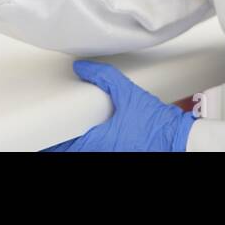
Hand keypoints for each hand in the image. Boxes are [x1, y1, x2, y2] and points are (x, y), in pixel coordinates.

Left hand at [44, 61, 196, 151]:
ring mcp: (113, 156)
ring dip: (79, 142)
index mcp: (99, 142)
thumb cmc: (158, 123)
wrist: (180, 139)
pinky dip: (94, 144)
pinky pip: (101, 151)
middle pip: (74, 149)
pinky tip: (96, 134)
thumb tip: (83, 68)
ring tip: (71, 131)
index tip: (44, 132)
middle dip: (64, 140)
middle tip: (54, 129)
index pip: (65, 146)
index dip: (52, 139)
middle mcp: (104, 153)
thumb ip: (105, 78)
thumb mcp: (130, 94)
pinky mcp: (124, 154)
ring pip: (87, 151)